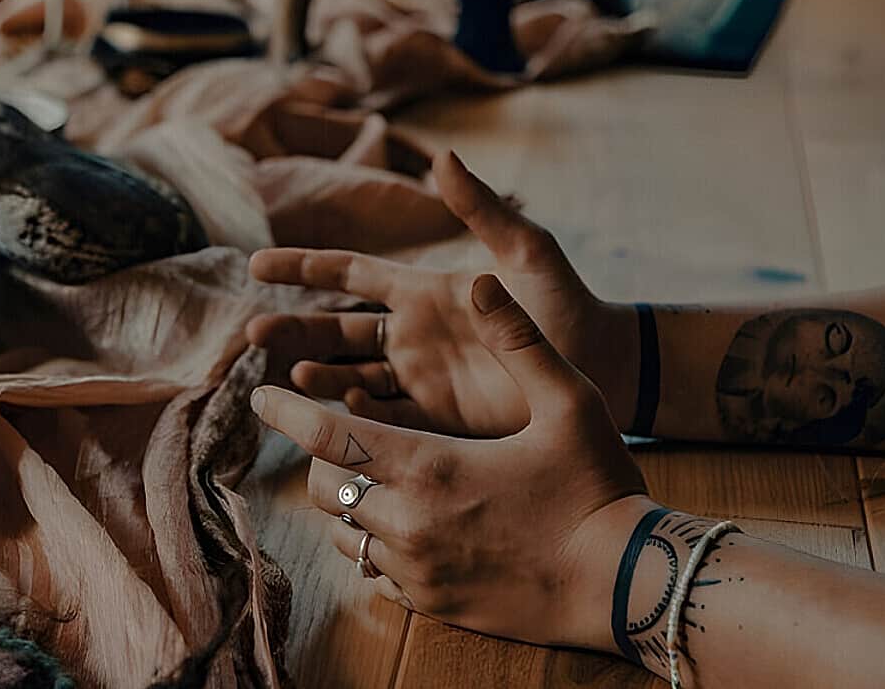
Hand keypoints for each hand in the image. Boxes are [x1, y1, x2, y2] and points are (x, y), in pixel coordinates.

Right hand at [247, 151, 637, 437]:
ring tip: (292, 377)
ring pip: (350, 376)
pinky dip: (362, 413)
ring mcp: (421, 378)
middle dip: (292, 332)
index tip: (255, 266)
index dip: (302, 269)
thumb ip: (480, 209)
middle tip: (252, 335)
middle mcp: (410, 334)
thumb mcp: (524, 248)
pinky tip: (345, 407)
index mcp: (421, 290)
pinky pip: (388, 416)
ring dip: (318, 375)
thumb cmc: (567, 302)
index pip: (347, 275)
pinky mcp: (439, 418)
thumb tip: (443, 156)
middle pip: (334, 330)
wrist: (604, 363)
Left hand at [250, 274, 648, 648]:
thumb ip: (518, 339)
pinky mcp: (430, 604)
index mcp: (428, 466)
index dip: (287, 410)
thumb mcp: (570, 400)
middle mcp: (407, 522)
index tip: (259, 393)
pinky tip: (410, 526)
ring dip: (347, 501)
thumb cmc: (597, 486)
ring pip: (343, 532)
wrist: (625, 584)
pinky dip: (376, 542)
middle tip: (344, 436)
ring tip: (376, 480)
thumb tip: (480, 281)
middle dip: (323, 456)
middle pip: (324, 485)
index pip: (328, 434)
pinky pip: (374, 570)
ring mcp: (415, 570)